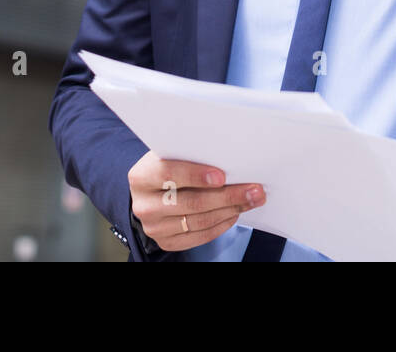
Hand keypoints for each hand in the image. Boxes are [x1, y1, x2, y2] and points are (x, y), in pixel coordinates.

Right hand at [127, 151, 266, 251]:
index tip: (222, 176)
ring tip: (251, 200)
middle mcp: (144, 205)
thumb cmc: (168, 166)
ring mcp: (154, 227)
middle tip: (253, 189)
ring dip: (230, 210)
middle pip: (190, 202)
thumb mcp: (171, 154)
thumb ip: (191, 154)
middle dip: (227, 195)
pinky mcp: (166, 242)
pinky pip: (199, 236)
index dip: (196, 175)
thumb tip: (229, 154)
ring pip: (199, 221)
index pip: (169, 173)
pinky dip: (221, 225)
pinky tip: (234, 213)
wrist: (151, 192)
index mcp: (141, 176)